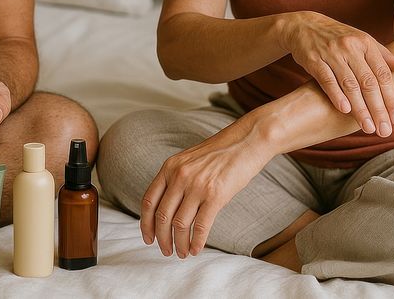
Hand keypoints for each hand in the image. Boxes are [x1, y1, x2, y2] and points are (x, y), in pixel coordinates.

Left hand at [141, 120, 267, 257]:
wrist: (247, 141)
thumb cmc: (221, 152)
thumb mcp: (189, 160)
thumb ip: (176, 179)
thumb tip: (168, 207)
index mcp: (169, 167)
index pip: (149, 201)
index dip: (146, 224)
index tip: (149, 238)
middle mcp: (179, 176)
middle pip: (162, 216)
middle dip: (162, 238)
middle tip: (166, 251)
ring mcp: (197, 185)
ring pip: (179, 224)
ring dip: (179, 244)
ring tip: (182, 253)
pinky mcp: (216, 195)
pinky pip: (201, 226)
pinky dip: (197, 242)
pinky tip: (196, 249)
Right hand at [281, 12, 393, 135]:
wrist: (304, 25)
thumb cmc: (337, 37)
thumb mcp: (361, 41)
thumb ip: (381, 54)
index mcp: (365, 43)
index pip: (382, 74)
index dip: (391, 97)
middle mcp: (350, 47)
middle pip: (368, 82)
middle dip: (378, 108)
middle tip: (384, 130)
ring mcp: (331, 53)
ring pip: (349, 84)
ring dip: (360, 108)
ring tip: (368, 128)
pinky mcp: (314, 60)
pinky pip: (327, 80)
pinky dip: (336, 95)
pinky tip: (345, 111)